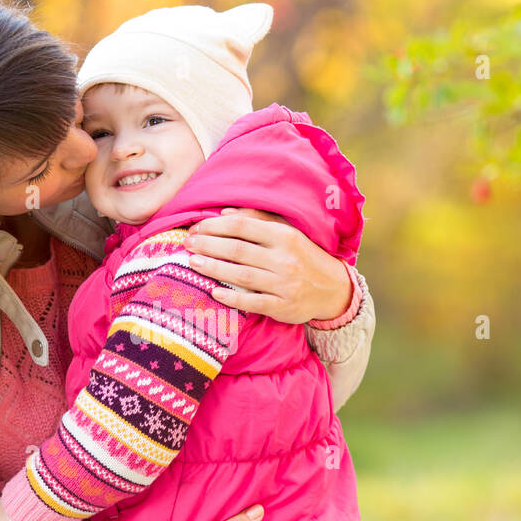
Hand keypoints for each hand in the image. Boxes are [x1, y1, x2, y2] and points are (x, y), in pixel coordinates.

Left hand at [182, 208, 352, 324]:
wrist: (333, 289)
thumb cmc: (304, 256)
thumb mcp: (288, 232)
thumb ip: (258, 219)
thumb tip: (224, 213)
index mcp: (284, 236)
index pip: (242, 227)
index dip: (214, 226)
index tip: (196, 228)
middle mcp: (284, 259)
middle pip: (237, 250)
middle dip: (208, 245)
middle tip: (187, 243)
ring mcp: (284, 284)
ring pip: (241, 275)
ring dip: (213, 268)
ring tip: (193, 263)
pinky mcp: (282, 307)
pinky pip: (252, 302)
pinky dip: (232, 297)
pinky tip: (214, 292)